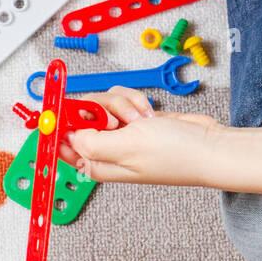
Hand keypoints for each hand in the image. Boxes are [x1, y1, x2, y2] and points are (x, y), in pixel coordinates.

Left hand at [60, 86, 223, 185]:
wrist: (206, 145)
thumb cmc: (173, 155)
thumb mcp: (124, 148)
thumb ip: (90, 142)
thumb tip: (66, 135)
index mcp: (97, 162)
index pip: (63, 143)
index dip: (58, 124)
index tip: (55, 106)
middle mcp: (106, 146)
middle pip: (81, 115)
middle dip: (100, 109)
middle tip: (117, 119)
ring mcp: (121, 131)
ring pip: (103, 102)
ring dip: (122, 104)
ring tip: (141, 120)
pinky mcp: (134, 117)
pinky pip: (122, 98)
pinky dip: (135, 101)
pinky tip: (149, 114)